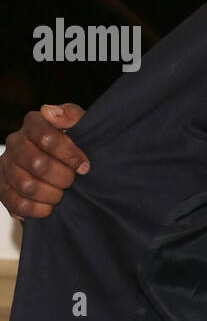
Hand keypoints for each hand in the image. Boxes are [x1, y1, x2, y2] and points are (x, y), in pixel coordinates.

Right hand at [1, 104, 88, 219]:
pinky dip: (38, 209)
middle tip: (72, 181)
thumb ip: (71, 115)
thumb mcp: (82, 126)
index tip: (84, 166)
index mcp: (34, 123)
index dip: (69, 155)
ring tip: (62, 193)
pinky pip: (17, 204)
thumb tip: (49, 111)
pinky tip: (49, 206)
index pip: (47, 138)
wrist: (71, 168)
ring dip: (52, 194)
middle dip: (62, 177)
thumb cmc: (78, 144)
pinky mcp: (2, 188)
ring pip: (27, 185)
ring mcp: (6, 165)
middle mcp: (15, 142)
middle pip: (37, 164)